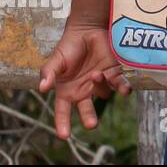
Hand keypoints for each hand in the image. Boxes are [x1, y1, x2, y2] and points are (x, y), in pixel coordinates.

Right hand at [38, 23, 130, 138]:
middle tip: (91, 124)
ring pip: (104, 94)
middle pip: (87, 110)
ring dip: (101, 87)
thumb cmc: (68, 48)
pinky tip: (124, 89)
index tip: (64, 136)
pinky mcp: (115, 73)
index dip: (62, 124)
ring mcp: (100, 83)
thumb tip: (42, 88)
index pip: (63, 112)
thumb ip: (49, 74)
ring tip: (96, 74)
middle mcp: (84, 90)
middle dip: (89, 118)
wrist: (86, 30)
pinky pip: (121, 84)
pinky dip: (123, 88)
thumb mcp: (55, 61)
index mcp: (67, 91)